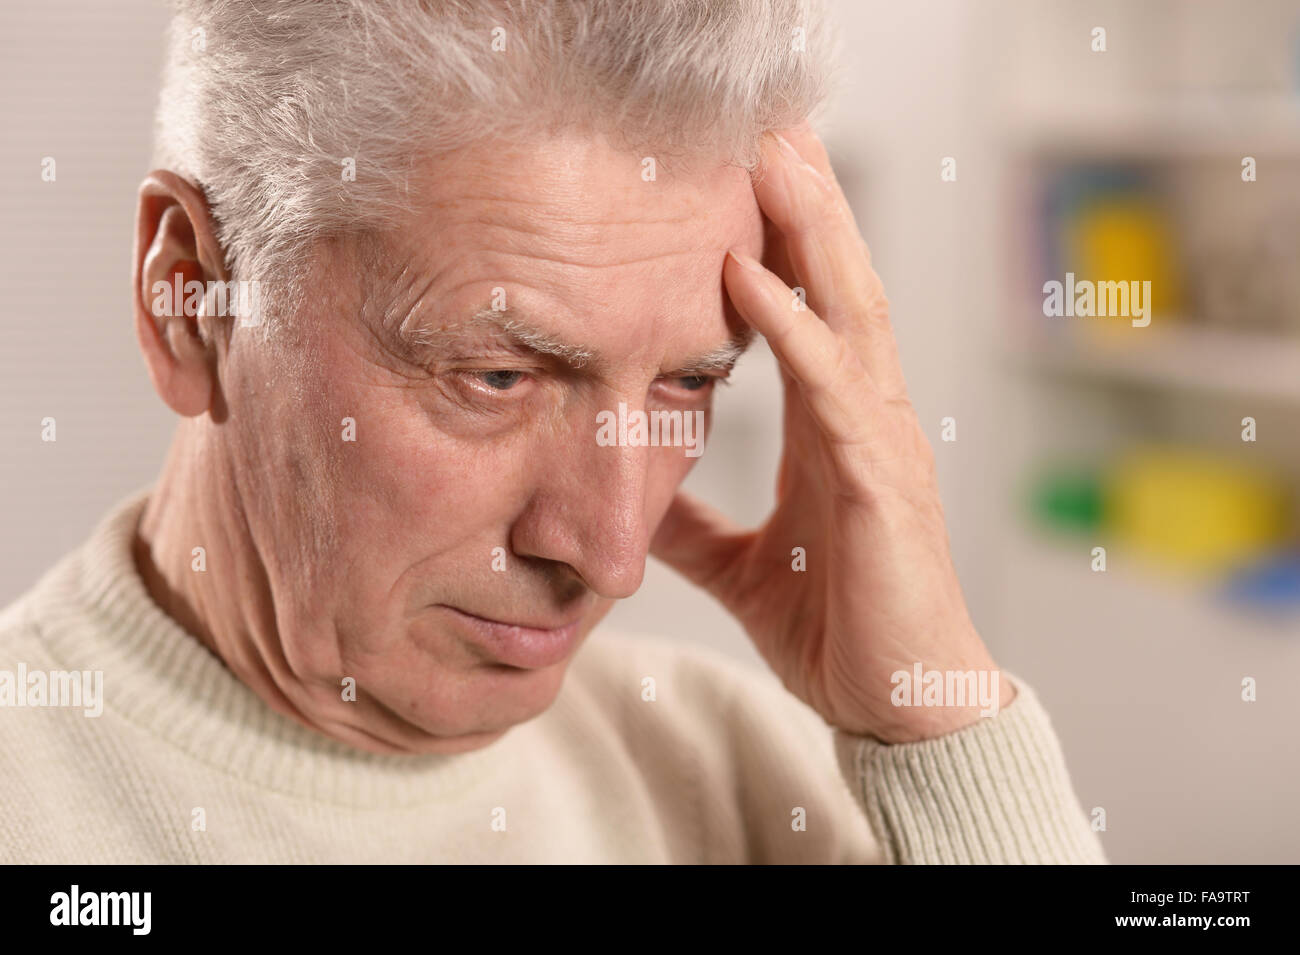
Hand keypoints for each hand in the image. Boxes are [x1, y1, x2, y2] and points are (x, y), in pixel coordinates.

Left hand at [651, 123, 1014, 742]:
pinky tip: (747, 274)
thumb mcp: (743, 565)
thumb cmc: (840, 628)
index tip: (748, 174)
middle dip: (806, 200)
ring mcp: (880, 440)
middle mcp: (865, 416)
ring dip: (806, 227)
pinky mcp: (879, 480)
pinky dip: (791, 324)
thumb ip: (695, 523)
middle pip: (837, 282)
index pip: (813, 308)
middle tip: (771, 124)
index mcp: (835, 428)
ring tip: (769, 153)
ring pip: (846, 308)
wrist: (901, 705)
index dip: (787, 237)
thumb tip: (637, 496)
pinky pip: (829, 385)